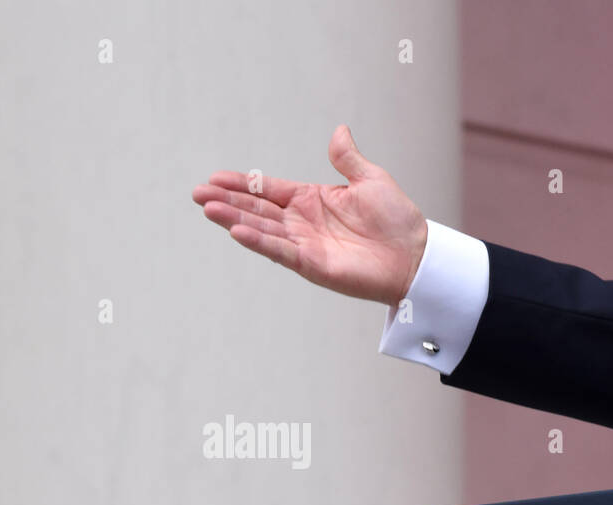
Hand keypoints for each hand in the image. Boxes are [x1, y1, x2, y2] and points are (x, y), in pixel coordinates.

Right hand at [192, 125, 427, 306]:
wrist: (414, 255)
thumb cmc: (396, 220)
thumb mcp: (370, 179)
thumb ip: (347, 159)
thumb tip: (339, 131)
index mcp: (311, 200)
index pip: (268, 190)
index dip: (242, 184)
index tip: (215, 177)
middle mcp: (302, 223)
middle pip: (256, 210)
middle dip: (226, 201)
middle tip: (197, 193)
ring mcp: (304, 244)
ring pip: (261, 229)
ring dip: (233, 220)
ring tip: (207, 209)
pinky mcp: (311, 264)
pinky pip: (280, 250)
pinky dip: (258, 241)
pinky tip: (237, 231)